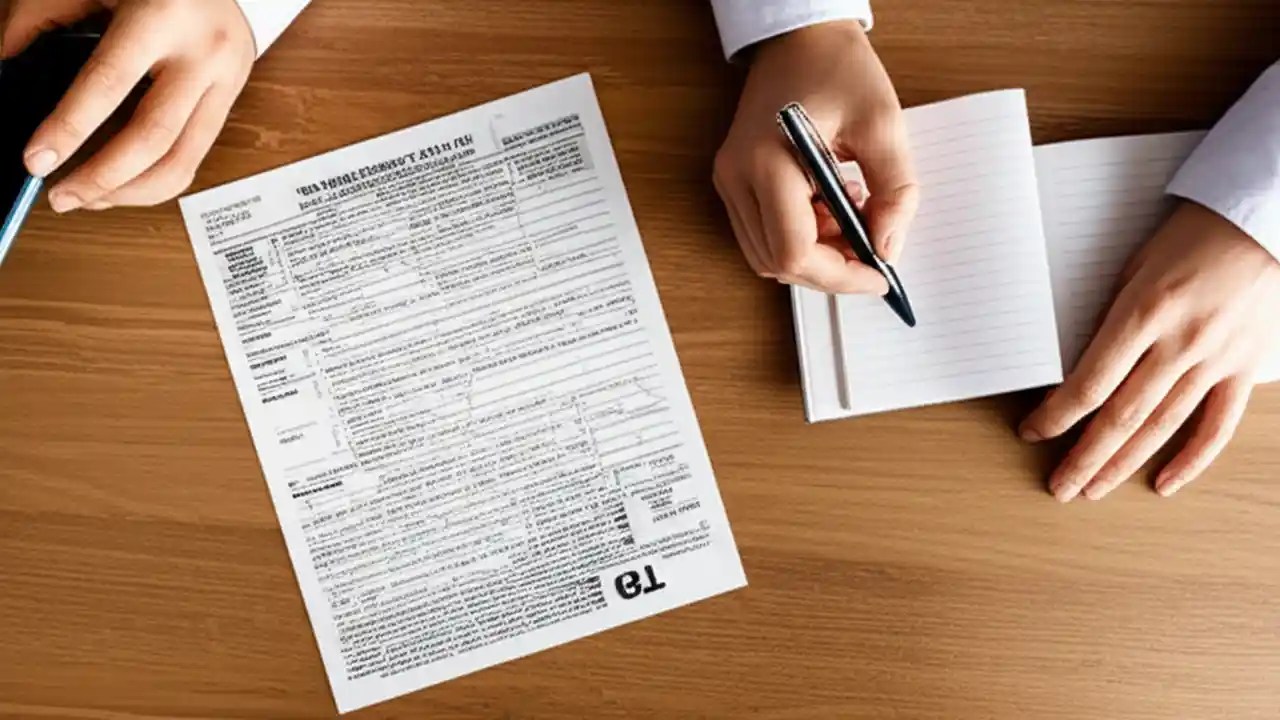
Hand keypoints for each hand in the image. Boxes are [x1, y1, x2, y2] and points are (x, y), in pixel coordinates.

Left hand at [1, 0, 255, 210]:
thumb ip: (41, 17)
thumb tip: (3, 69)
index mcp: (162, 14)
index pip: (109, 83)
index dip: (70, 127)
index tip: (37, 161)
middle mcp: (203, 53)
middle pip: (154, 137)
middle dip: (103, 178)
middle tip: (62, 197)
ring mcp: (226, 81)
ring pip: (182, 162)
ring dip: (131, 192)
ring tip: (90, 198)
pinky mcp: (231, 102)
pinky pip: (194, 158)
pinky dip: (154, 182)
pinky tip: (122, 184)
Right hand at [713, 21, 918, 294]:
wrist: (801, 37)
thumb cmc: (838, 68)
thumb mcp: (883, 125)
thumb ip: (895, 191)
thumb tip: (888, 246)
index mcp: (768, 162)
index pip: (794, 252)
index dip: (839, 275)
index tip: (878, 274)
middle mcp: (737, 177)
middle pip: (777, 263)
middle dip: (830, 269)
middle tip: (872, 250)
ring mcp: (730, 181)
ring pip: (767, 256)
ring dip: (814, 255)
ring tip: (851, 216)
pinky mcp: (734, 181)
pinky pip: (763, 234)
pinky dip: (800, 238)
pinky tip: (830, 207)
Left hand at [1020, 202, 1279, 501]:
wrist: (1263, 220)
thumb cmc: (1190, 238)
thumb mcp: (1133, 269)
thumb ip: (1108, 320)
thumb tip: (1075, 369)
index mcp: (1144, 312)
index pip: (1089, 383)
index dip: (1056, 416)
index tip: (1032, 433)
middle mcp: (1181, 342)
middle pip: (1121, 416)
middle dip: (1084, 457)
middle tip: (1057, 486)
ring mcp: (1217, 360)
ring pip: (1163, 428)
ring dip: (1123, 464)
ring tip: (1091, 490)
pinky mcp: (1245, 369)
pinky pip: (1218, 426)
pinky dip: (1191, 460)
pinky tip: (1163, 483)